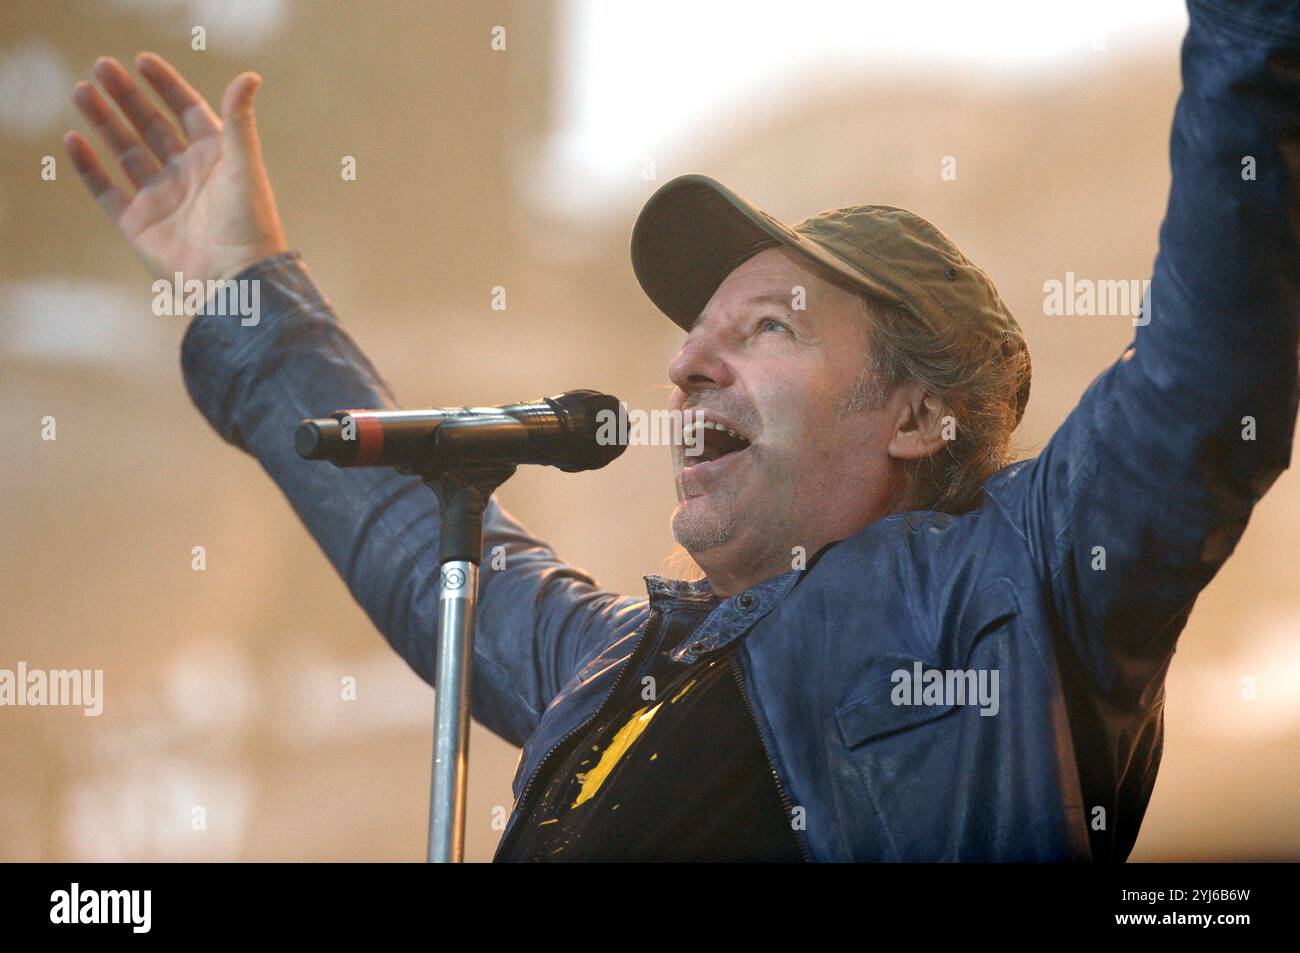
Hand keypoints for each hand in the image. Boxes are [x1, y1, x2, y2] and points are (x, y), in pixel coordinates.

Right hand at [64, 52, 286, 282]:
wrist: (237, 279)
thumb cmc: (250, 224)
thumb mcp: (245, 166)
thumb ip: (239, 121)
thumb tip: (249, 76)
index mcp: (215, 159)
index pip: (187, 112)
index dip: (166, 86)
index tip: (143, 60)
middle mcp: (186, 175)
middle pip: (151, 126)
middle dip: (127, 97)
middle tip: (102, 67)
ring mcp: (160, 199)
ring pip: (125, 151)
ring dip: (104, 122)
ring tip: (83, 91)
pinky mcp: (138, 224)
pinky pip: (106, 190)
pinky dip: (89, 166)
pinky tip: (74, 139)